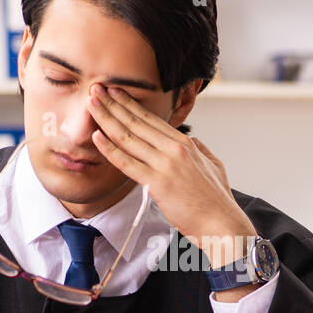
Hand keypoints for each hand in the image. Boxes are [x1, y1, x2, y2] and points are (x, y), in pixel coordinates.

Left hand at [86, 82, 255, 266]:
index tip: (115, 93)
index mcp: (186, 143)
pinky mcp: (157, 184)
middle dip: (113, 103)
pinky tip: (96, 136)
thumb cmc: (217, 200)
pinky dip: (110, 149)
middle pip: (136, 121)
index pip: (152, 119)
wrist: (222, 224)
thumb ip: (201, 150)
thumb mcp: (213, 165)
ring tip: (91, 103)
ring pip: (128, 137)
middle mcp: (174, 149)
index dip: (130, 104)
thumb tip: (193, 141)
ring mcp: (165, 165)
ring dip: (106, 118)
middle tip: (96, 88)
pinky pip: (127, 163)